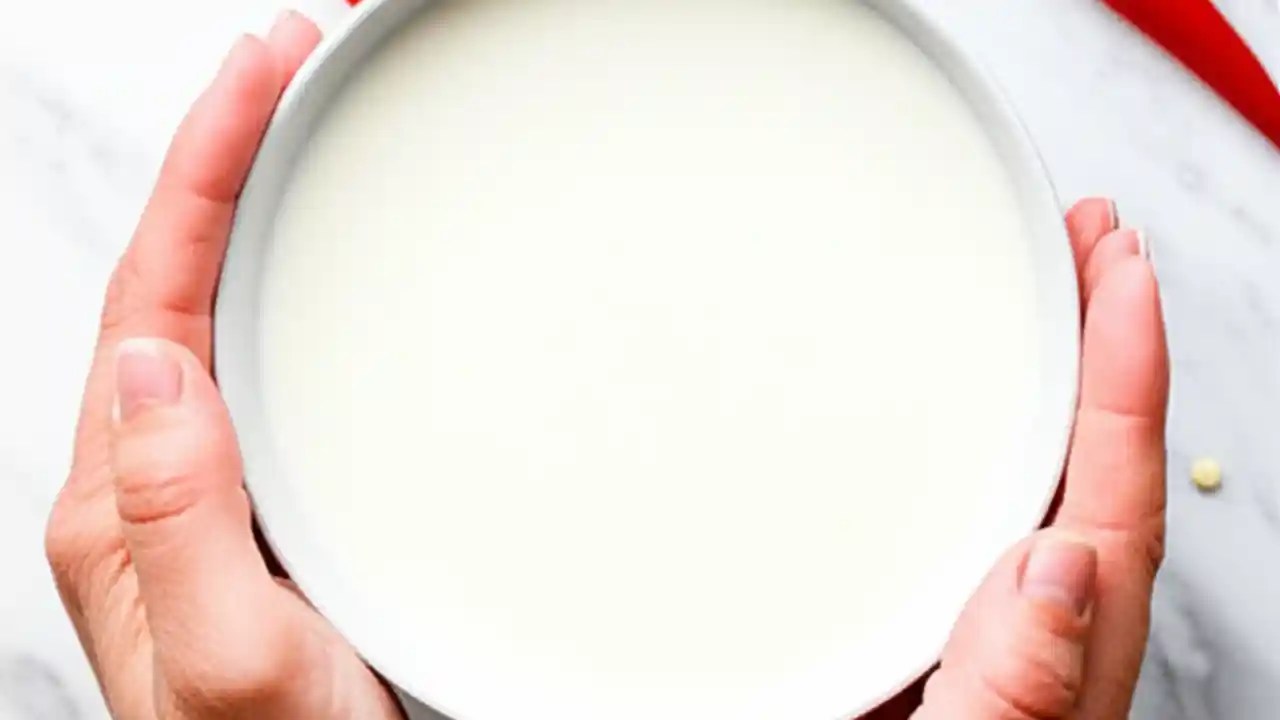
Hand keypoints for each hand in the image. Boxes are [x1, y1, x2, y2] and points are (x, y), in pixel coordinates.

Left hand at [45, 14, 403, 718]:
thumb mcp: (234, 663)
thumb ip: (179, 527)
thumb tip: (155, 371)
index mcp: (129, 511)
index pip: (154, 300)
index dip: (203, 172)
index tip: (258, 76)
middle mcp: (157, 490)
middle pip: (174, 282)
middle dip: (221, 158)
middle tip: (280, 66)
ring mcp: (211, 496)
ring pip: (216, 317)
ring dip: (250, 210)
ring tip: (294, 127)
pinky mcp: (268, 508)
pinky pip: (263, 369)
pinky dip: (287, 288)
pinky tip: (317, 263)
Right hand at [869, 199, 1167, 718]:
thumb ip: (1014, 692)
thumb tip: (1062, 568)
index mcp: (1055, 666)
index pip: (1111, 495)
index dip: (1124, 372)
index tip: (1116, 265)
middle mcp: (1035, 642)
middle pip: (1101, 471)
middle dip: (1107, 345)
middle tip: (1092, 242)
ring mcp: (984, 637)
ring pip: (1045, 491)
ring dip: (1055, 384)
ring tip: (1045, 296)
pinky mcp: (930, 640)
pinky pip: (982, 526)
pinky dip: (986, 451)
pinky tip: (949, 423)